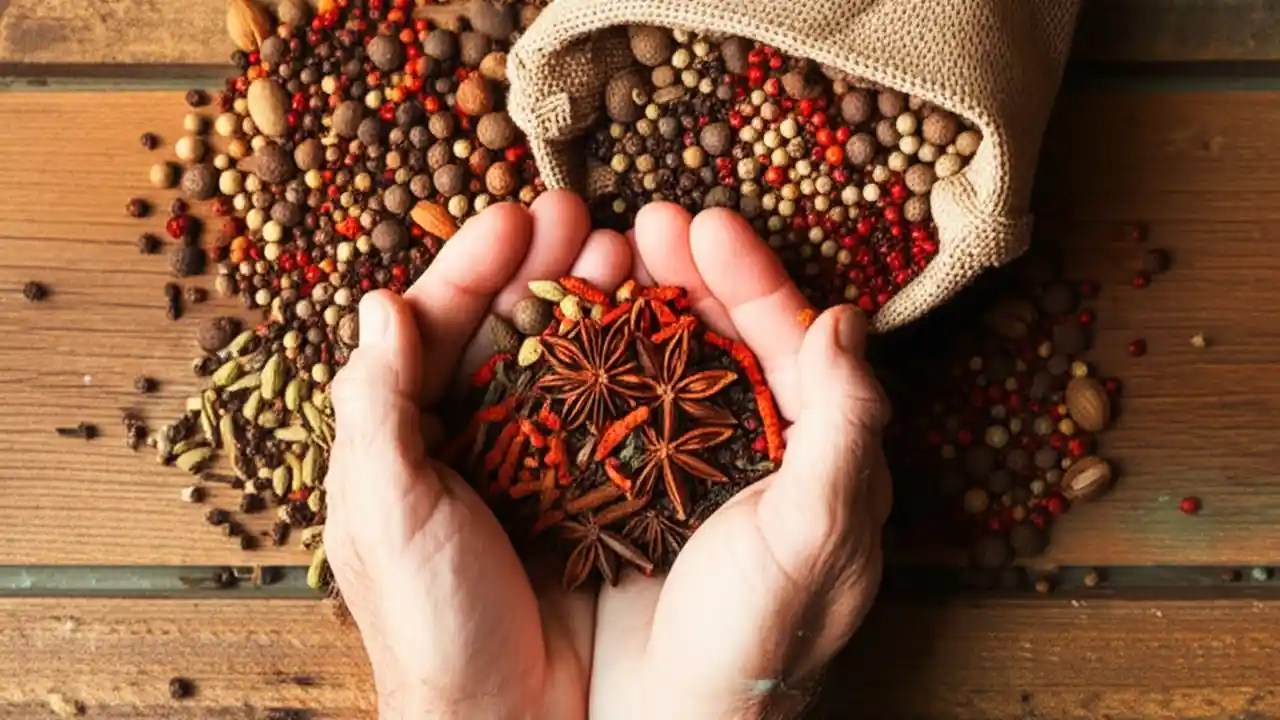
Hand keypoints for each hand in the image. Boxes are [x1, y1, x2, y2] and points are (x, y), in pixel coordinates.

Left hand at [324, 191, 632, 717]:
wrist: (508, 719)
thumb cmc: (428, 623)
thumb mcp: (385, 511)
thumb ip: (376, 407)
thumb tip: (380, 303)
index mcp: (401, 433)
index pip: (431, 324)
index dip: (471, 264)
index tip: (517, 216)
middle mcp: (464, 437)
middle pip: (500, 328)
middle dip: (539, 268)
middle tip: (583, 218)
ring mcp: (526, 461)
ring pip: (555, 359)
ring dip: (587, 304)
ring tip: (626, 255)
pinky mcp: (582, 490)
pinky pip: (599, 413)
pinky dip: (622, 368)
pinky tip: (650, 332)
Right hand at [589, 204, 892, 718]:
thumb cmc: (758, 637)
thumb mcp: (814, 533)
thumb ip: (843, 426)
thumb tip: (845, 319)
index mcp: (821, 454)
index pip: (796, 342)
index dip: (754, 278)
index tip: (707, 223)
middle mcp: (764, 453)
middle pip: (734, 340)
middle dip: (696, 277)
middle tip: (649, 224)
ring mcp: (699, 470)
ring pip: (678, 367)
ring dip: (648, 309)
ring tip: (609, 258)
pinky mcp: (642, 492)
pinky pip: (628, 411)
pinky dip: (606, 366)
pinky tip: (578, 334)